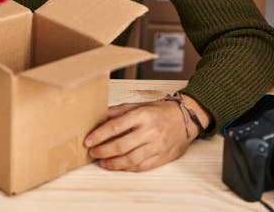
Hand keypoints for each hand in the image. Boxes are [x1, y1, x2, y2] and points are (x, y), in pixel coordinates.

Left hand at [84, 95, 209, 171]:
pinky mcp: (162, 157)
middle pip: (121, 145)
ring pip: (131, 159)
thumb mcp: (138, 105)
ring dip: (113, 163)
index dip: (99, 135)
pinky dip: (127, 168)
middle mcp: (150, 131)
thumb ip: (118, 111)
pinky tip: (118, 166)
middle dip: (103, 151)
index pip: (116, 126)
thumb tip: (98, 116)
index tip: (88, 141)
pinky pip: (142, 166)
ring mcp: (157, 146)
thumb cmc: (159, 111)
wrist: (185, 119)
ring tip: (102, 162)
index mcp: (143, 115)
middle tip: (92, 152)